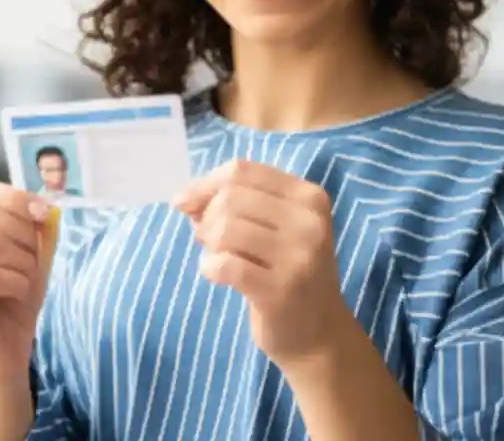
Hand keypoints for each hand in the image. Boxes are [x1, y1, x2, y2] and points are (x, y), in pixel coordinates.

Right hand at [0, 181, 52, 376]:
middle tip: (35, 257)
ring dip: (22, 260)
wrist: (8, 346)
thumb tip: (43, 206)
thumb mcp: (32, 253)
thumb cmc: (17, 295)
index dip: (14, 198)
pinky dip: (16, 283)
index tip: (44, 214)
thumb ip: (34, 227)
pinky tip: (18, 293)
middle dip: (21, 232)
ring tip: (27, 278)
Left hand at [172, 159, 349, 368]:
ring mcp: (299, 257)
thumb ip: (232, 204)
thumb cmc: (287, 271)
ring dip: (208, 244)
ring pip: (225, 229)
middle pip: (230, 197)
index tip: (184, 203)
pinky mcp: (280, 290)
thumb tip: (183, 199)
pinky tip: (219, 275)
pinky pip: (224, 265)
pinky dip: (210, 268)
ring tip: (217, 257)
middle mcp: (309, 221)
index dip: (205, 184)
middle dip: (206, 218)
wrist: (319, 333)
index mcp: (309, 196)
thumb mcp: (272, 228)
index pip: (242, 170)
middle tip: (210, 241)